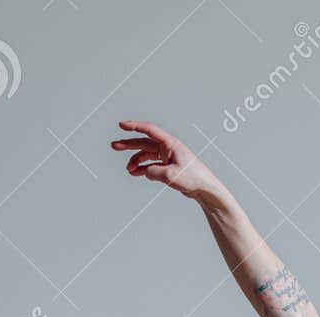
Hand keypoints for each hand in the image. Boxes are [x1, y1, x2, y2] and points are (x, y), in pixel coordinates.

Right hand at [110, 120, 224, 203]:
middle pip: (144, 142)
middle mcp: (168, 148)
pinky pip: (152, 165)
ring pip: (147, 155)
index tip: (122, 125)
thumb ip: (154, 172)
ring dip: (136, 161)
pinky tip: (136, 173)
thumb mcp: (170, 175)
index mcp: (170, 144)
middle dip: (129, 144)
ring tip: (128, 169)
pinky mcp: (169, 167)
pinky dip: (143, 168)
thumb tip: (145, 171)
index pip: (149, 130)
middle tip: (115, 146)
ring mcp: (168, 157)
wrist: (205, 189)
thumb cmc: (193, 178)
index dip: (134, 126)